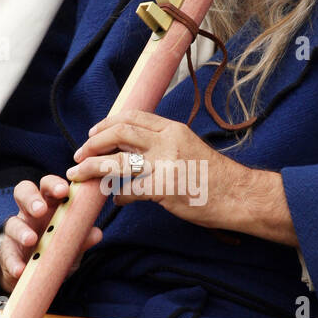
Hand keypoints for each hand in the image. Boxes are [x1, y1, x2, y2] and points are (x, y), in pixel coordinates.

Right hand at [0, 175, 101, 292]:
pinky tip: (20, 269)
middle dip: (32, 198)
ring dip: (22, 231)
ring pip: (12, 223)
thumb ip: (82, 239)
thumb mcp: (72, 245)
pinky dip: (13, 262)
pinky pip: (7, 254)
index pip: (48, 186)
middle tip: (41, 209)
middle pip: (23, 192)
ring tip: (31, 239)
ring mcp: (16, 232)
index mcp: (49, 205)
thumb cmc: (57, 250)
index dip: (54, 184)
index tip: (64, 191)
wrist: (37, 276)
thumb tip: (96, 233)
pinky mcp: (7, 253)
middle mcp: (30, 213)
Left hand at [66, 109, 245, 229]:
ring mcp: (165, 165)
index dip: (108, 123)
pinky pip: (129, 192)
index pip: (133, 117)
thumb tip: (137, 150)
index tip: (94, 133)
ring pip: (117, 162)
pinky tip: (115, 200)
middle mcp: (167, 142)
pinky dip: (118, 196)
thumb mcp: (190, 148)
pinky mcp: (164, 189)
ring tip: (79, 173)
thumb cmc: (216, 177)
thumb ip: (165, 144)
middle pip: (119, 132)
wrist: (239, 195)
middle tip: (80, 153)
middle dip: (94, 143)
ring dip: (92, 167)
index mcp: (173, 129)